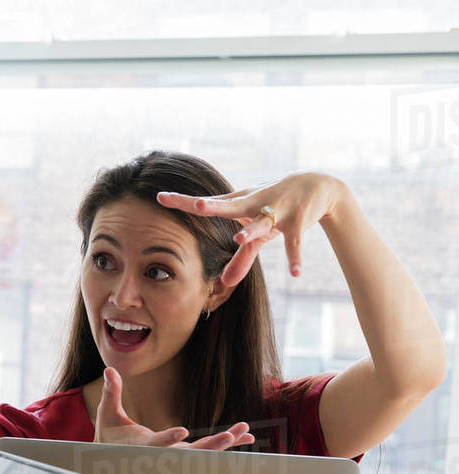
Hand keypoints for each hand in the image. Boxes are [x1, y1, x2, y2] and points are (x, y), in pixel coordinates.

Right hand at [94, 367, 254, 449]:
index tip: (182, 432)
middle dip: (210, 445)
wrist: (117, 462)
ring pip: (204, 452)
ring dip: (225, 442)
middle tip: (228, 437)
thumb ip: (112, 393)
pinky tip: (245, 437)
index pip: (158, 443)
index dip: (169, 438)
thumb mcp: (108, 416)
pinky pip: (210, 450)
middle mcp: (165, 455)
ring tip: (244, 431)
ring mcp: (177, 456)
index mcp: (144, 447)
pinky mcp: (186, 453)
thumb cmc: (110, 438)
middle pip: (190, 453)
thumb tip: (109, 369)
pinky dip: (227, 444)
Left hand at [156, 171, 346, 285]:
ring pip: (261, 222)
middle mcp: (255, 204)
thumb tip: (225, 284)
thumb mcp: (257, 233)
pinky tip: (296, 273)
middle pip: (229, 206)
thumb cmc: (276, 206)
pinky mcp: (298, 220)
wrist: (318, 185)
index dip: (184, 201)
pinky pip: (295, 243)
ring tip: (239, 239)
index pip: (206, 203)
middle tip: (197, 204)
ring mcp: (277, 210)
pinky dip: (295, 258)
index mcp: (239, 204)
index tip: (160, 197)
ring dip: (251, 230)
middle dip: (213, 206)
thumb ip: (241, 259)